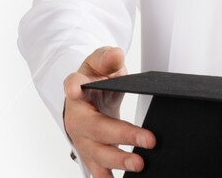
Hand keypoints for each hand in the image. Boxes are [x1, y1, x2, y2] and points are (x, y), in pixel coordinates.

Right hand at [62, 47, 155, 176]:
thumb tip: (115, 54)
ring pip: (96, 154)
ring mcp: (82, 140)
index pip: (72, 84)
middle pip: (95, 129)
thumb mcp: (101, 62)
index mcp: (77, 90)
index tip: (75, 89)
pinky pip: (99, 171)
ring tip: (140, 164)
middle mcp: (76, 118)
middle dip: (121, 136)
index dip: (73, 86)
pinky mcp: (90, 155)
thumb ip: (107, 58)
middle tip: (148, 140)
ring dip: (118, 161)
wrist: (87, 97)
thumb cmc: (95, 79)